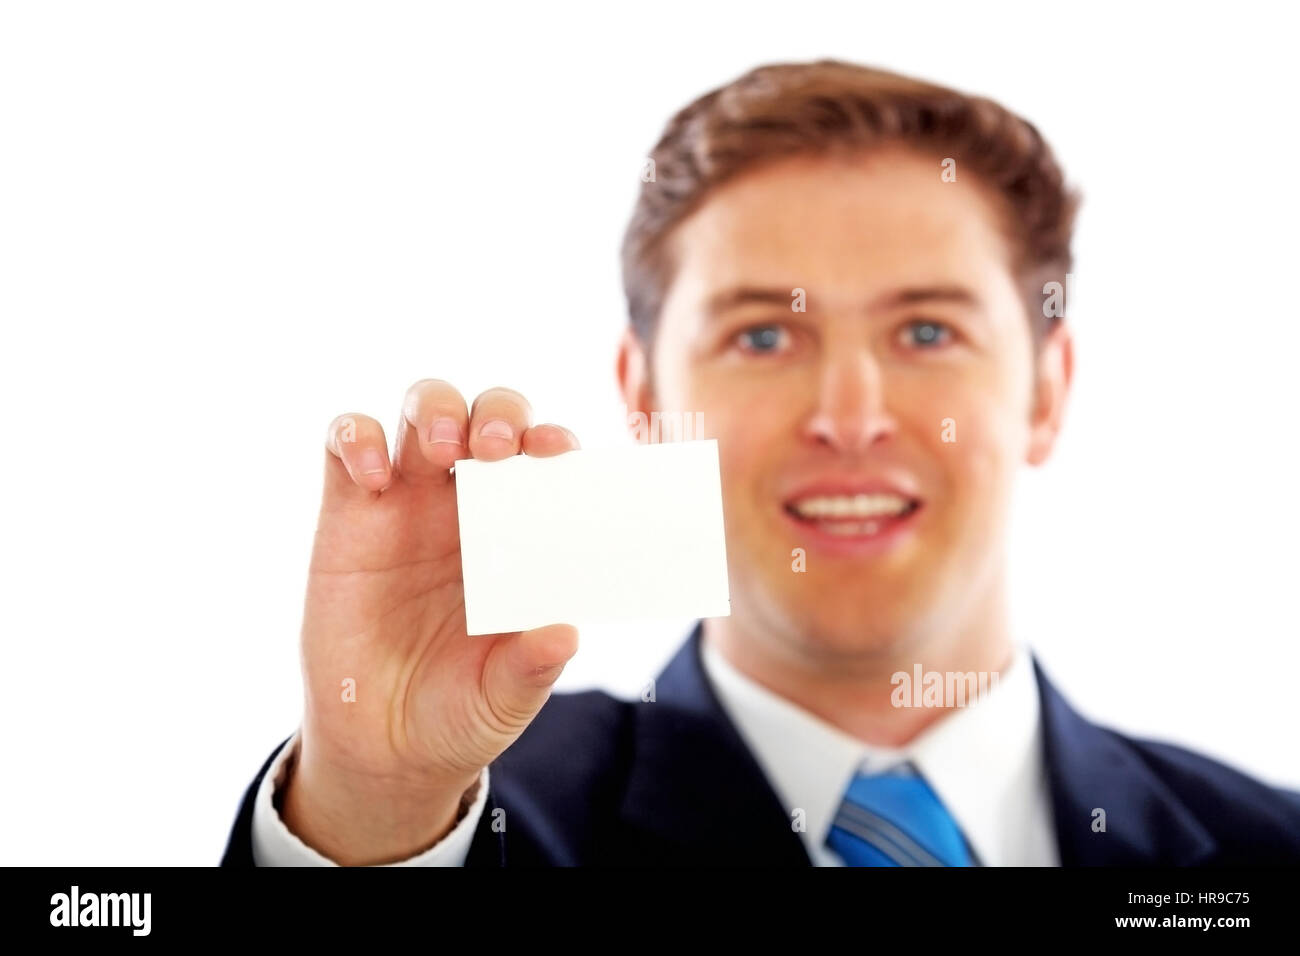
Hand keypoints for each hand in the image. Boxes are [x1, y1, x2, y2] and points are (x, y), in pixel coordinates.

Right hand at [282, 380, 579, 863]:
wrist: (382, 746)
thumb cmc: (460, 709)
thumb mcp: (503, 697)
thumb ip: (532, 667)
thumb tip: (566, 633)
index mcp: (521, 533)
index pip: (544, 460)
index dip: (553, 441)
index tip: (560, 452)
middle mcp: (469, 504)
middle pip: (487, 415)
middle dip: (498, 413)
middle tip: (496, 447)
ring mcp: (407, 501)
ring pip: (422, 410)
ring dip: (435, 408)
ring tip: (442, 447)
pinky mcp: (348, 512)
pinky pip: (346, 445)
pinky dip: (355, 438)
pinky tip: (372, 475)